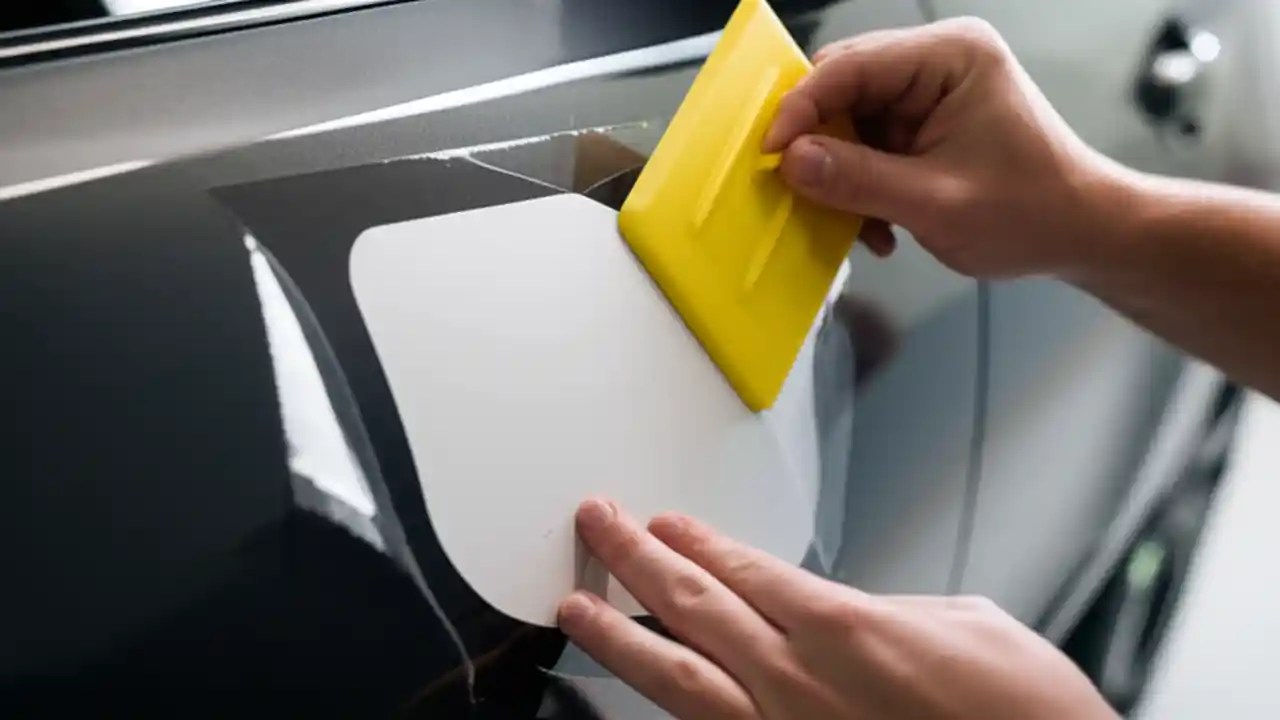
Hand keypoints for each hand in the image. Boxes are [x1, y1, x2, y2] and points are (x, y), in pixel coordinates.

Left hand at [558, 499, 1117, 719]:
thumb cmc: (1026, 717)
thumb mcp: (972, 626)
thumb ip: (893, 609)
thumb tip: (856, 608)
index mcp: (846, 628)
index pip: (744, 570)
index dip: (696, 541)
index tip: (663, 521)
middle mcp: (801, 681)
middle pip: (694, 605)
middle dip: (635, 557)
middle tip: (597, 523)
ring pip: (679, 676)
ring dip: (621, 635)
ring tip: (576, 607)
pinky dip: (671, 707)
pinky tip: (642, 691)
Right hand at [765, 18, 1123, 277]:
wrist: (1082, 235)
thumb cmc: (1030, 213)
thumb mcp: (936, 203)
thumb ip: (858, 180)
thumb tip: (789, 162)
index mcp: (950, 56)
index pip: (850, 67)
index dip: (801, 108)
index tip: (768, 153)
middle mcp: (935, 62)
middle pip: (842, 89)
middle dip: (818, 144)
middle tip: (798, 189)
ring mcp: (927, 93)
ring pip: (847, 122)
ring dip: (840, 175)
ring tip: (858, 224)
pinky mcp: (922, 126)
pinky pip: (865, 146)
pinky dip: (859, 186)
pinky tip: (876, 226)